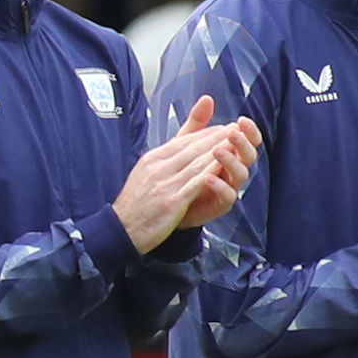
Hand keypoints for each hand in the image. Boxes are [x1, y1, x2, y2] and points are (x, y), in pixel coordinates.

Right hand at [110, 96, 259, 251]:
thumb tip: (178, 146)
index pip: (183, 141)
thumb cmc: (136, 204)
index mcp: (152, 159)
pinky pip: (195, 184)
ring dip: (218, 151)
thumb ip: (166, 158)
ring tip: (235, 144)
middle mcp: (158, 167)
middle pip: (192, 148)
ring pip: (196, 163)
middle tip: (235, 128)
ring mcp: (164, 184)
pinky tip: (223, 168)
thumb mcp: (146, 173)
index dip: (205, 133)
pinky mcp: (171, 201)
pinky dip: (210, 174)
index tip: (222, 128)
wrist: (121, 229)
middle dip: (216, 137)